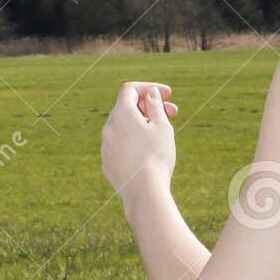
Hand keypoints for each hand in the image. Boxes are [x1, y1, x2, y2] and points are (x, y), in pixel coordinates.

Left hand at [101, 81, 179, 201]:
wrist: (144, 193)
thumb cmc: (156, 157)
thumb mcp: (162, 127)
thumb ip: (155, 106)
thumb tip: (150, 94)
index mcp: (121, 114)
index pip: (130, 89)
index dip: (149, 87)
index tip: (167, 94)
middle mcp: (109, 127)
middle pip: (128, 107)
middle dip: (150, 107)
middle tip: (173, 113)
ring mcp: (106, 146)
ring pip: (124, 127)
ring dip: (142, 124)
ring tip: (162, 133)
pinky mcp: (108, 162)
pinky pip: (121, 144)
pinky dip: (134, 141)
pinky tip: (149, 152)